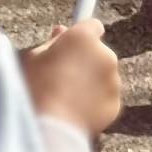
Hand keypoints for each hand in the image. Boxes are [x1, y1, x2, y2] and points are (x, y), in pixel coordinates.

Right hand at [21, 19, 123, 140]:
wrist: (52, 126)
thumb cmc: (37, 87)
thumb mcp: (35, 57)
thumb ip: (52, 42)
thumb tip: (61, 32)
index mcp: (84, 37)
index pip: (93, 25)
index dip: (81, 35)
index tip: (72, 44)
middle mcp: (105, 55)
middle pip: (99, 52)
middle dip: (87, 60)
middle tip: (65, 74)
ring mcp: (114, 81)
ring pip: (104, 76)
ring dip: (93, 81)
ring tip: (69, 96)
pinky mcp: (116, 104)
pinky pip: (107, 98)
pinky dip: (97, 101)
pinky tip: (77, 110)